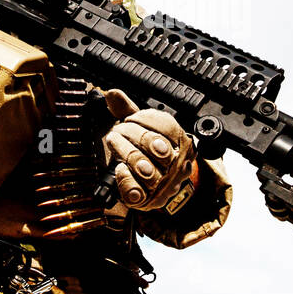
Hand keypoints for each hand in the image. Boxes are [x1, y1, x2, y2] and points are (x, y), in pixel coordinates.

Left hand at [100, 89, 196, 210]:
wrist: (160, 186)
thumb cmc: (150, 152)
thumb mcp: (142, 128)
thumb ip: (127, 110)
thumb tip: (112, 93)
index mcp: (180, 141)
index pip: (166, 126)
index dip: (143, 119)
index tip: (129, 119)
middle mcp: (177, 164)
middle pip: (154, 145)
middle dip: (130, 134)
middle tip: (117, 131)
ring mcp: (164, 184)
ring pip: (145, 168)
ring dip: (125, 152)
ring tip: (115, 143)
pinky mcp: (148, 200)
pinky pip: (136, 191)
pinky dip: (125, 179)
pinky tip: (120, 169)